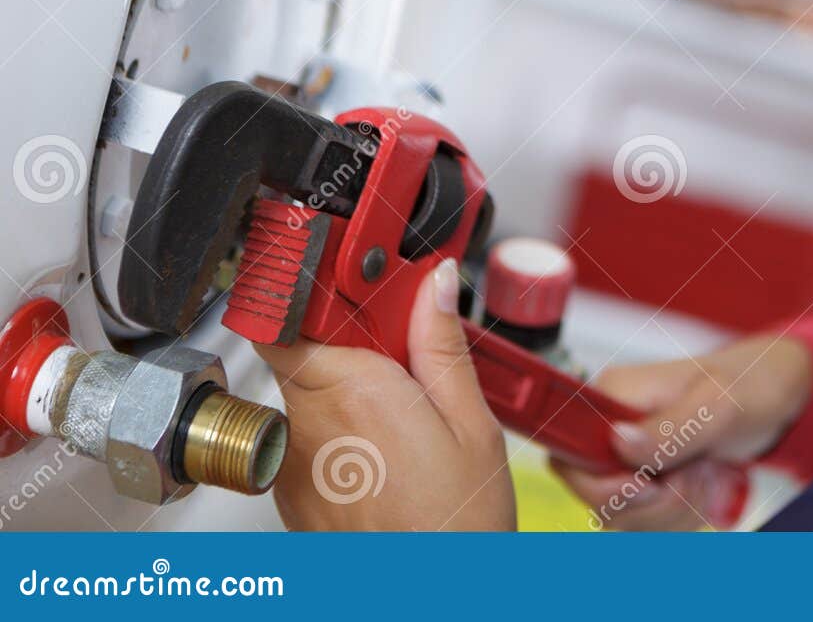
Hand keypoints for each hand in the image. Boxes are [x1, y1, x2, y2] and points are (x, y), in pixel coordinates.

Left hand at [256, 259, 516, 530]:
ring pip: (308, 393)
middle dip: (350, 336)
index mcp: (349, 389)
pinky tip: (389, 451)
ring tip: (407, 411)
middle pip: (305, 347)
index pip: (288, 311)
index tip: (352, 276)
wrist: (432, 600)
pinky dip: (342, 431)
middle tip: (406, 346)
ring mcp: (293, 463)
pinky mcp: (292, 494)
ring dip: (348, 385)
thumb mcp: (470, 422)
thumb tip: (432, 284)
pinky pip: (309, 438)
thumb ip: (441, 345)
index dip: (315, 286)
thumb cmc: (454, 527)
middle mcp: (306, 424)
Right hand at [553, 333, 812, 529]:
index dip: (597, 483)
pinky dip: (682, 517)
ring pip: (625, 519)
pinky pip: (649, 524)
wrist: (774, 398)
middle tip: (691, 473)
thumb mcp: (716, 404)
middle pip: (596, 497)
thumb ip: (668, 428)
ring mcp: (626, 461)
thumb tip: (618, 442)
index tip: (646, 485)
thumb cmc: (746, 386)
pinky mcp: (646, 485)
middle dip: (651, 502)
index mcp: (612, 396)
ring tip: (705, 470)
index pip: (566, 453)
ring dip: (674, 510)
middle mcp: (609, 430)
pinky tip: (703, 483)